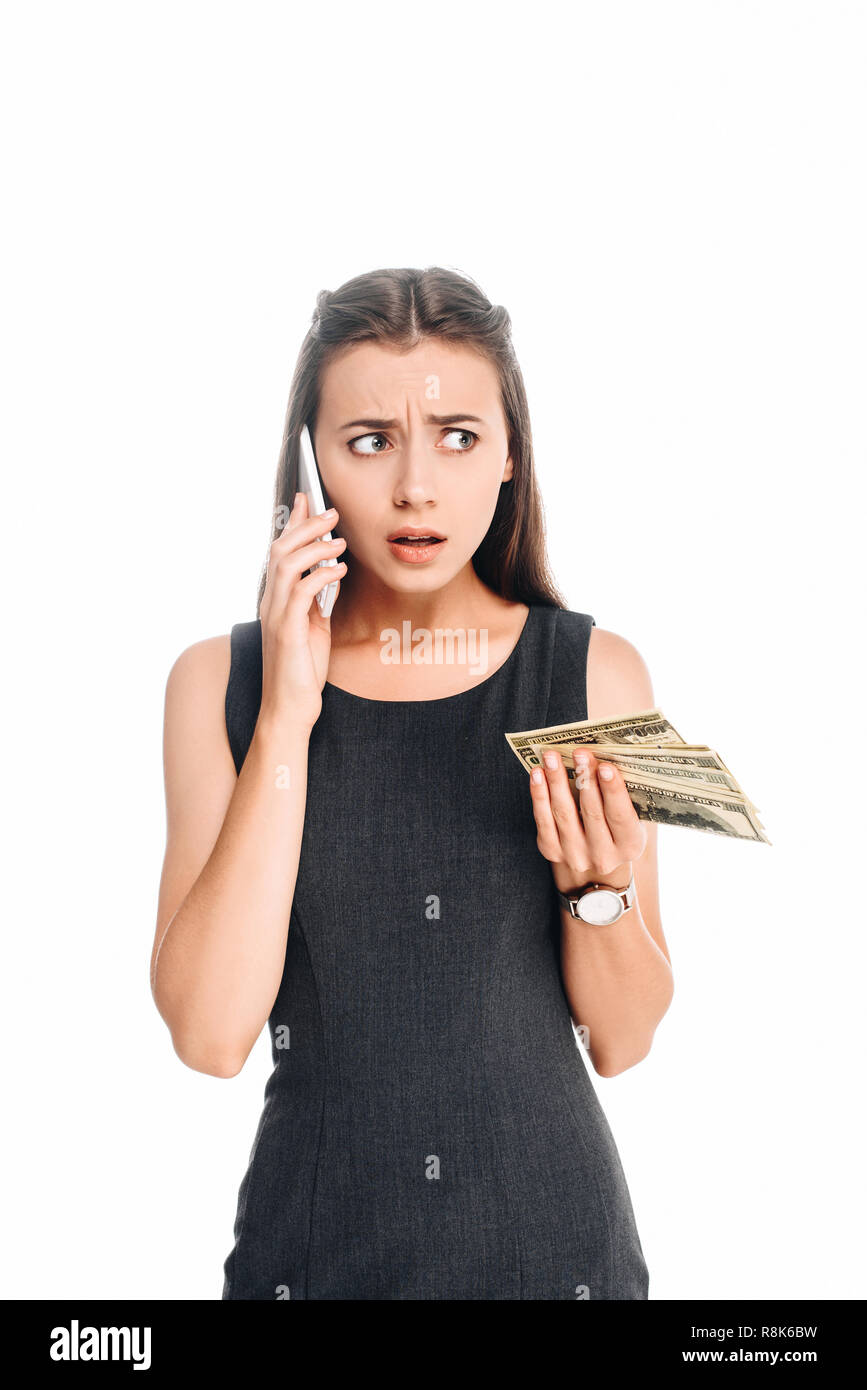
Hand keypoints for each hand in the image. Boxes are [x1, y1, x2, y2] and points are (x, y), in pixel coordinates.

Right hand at [259, 491, 347, 730]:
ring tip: (339, 539)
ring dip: (314, 546)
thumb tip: (329, 574)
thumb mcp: (313, 628)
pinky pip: (301, 592)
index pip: (280, 551)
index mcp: (276, 600)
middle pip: (280, 549)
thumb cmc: (302, 671)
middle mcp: (270, 603)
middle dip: (305, 526)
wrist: (290, 708)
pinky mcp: (286, 631)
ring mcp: (275, 616)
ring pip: (286, 564)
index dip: (292, 523)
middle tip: (331, 511)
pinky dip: (321, 575)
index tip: (307, 498)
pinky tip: (340, 570)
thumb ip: (316, 601)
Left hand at [529, 746, 645, 894]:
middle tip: (579, 753)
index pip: (621, 816)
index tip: (605, 766)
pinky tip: (537, 774)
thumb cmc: (616, 826)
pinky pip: (543, 819)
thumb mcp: (631, 816)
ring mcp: (575, 856)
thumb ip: (624, 794)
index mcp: (630, 846)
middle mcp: (603, 856)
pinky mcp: (551, 851)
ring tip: (552, 757)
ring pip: (564, 813)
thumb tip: (606, 756)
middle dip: (584, 779)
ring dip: (556, 781)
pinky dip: (539, 794)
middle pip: (592, 813)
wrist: (595, 860)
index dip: (613, 791)